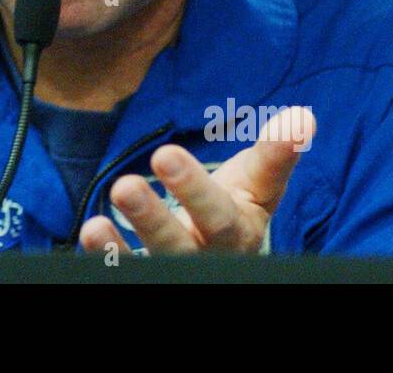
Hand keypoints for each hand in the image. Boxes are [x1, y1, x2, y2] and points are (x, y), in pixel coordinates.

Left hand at [80, 106, 315, 254]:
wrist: (225, 257)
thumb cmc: (237, 210)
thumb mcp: (258, 186)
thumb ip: (275, 155)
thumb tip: (302, 117)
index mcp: (236, 233)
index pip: (217, 214)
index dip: (192, 189)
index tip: (165, 153)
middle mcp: (206, 259)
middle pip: (179, 246)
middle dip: (152, 219)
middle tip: (124, 186)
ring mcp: (176, 271)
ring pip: (150, 264)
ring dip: (119, 249)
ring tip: (93, 225)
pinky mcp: (149, 275)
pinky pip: (127, 271)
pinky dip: (107, 257)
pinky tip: (90, 234)